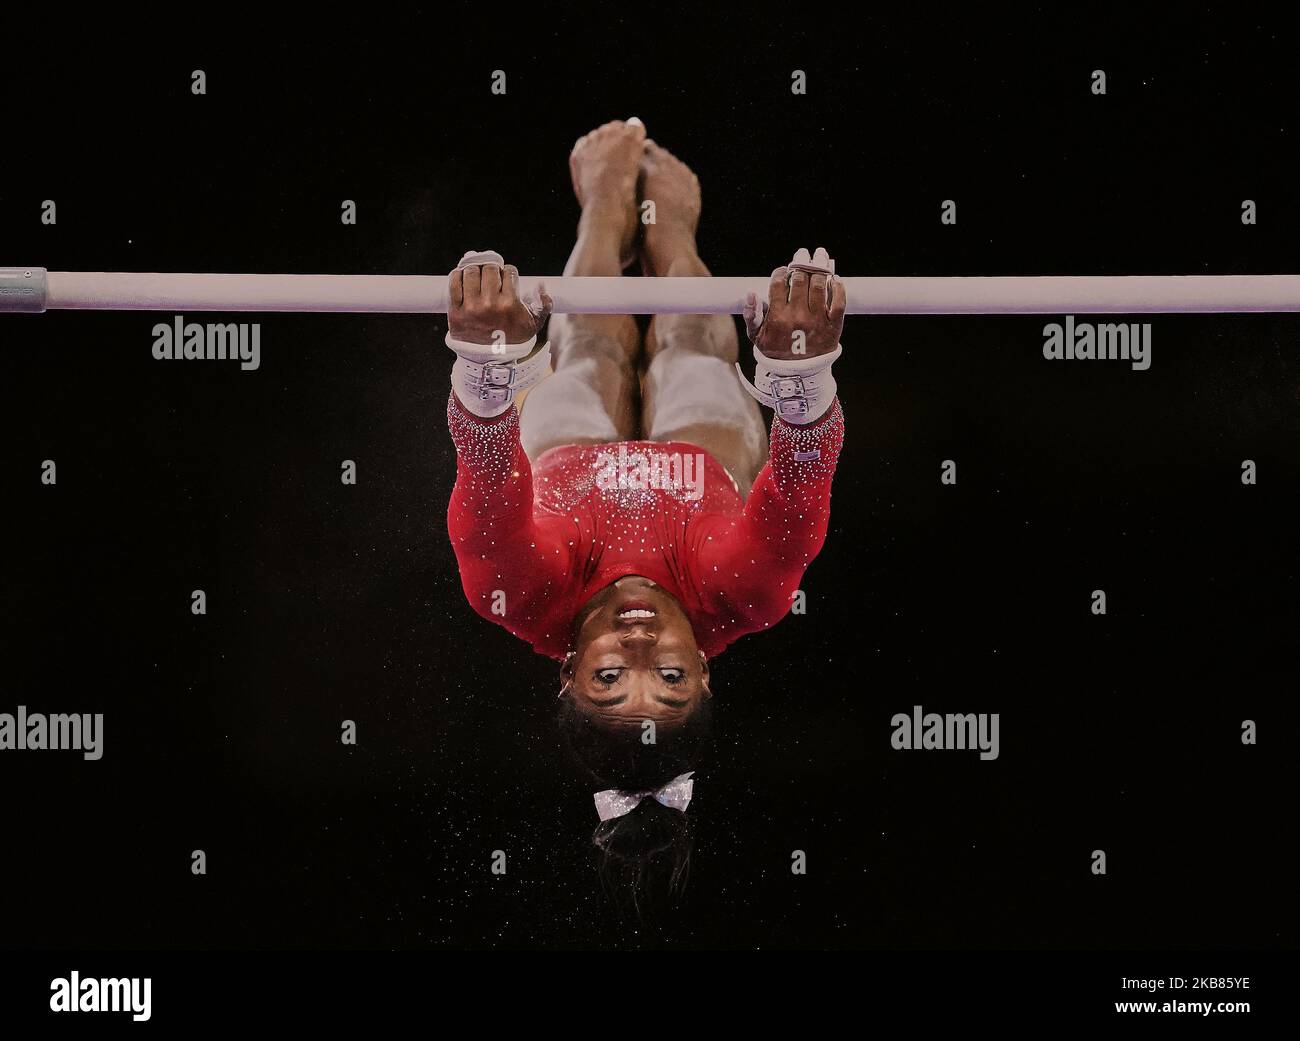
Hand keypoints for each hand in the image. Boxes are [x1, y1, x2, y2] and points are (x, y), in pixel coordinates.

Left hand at [448, 251, 552, 345]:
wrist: (491, 360)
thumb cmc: (513, 339)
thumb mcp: (534, 325)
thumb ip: (544, 305)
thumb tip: (541, 285)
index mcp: (510, 304)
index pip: (509, 272)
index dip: (508, 271)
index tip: (506, 276)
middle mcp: (490, 304)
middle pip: (490, 269)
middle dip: (492, 268)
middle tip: (491, 274)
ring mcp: (471, 307)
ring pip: (471, 272)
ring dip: (474, 269)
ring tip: (477, 275)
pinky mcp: (456, 311)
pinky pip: (454, 282)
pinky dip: (457, 275)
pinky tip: (462, 276)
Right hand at [743, 246, 845, 360]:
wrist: (797, 373)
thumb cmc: (775, 350)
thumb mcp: (756, 336)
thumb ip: (751, 314)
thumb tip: (750, 293)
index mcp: (778, 317)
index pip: (779, 283)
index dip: (781, 272)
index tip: (783, 270)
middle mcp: (798, 316)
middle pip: (801, 279)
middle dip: (800, 263)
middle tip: (802, 257)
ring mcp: (818, 320)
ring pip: (820, 285)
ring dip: (819, 269)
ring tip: (818, 261)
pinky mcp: (834, 326)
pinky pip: (839, 301)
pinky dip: (838, 286)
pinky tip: (834, 279)